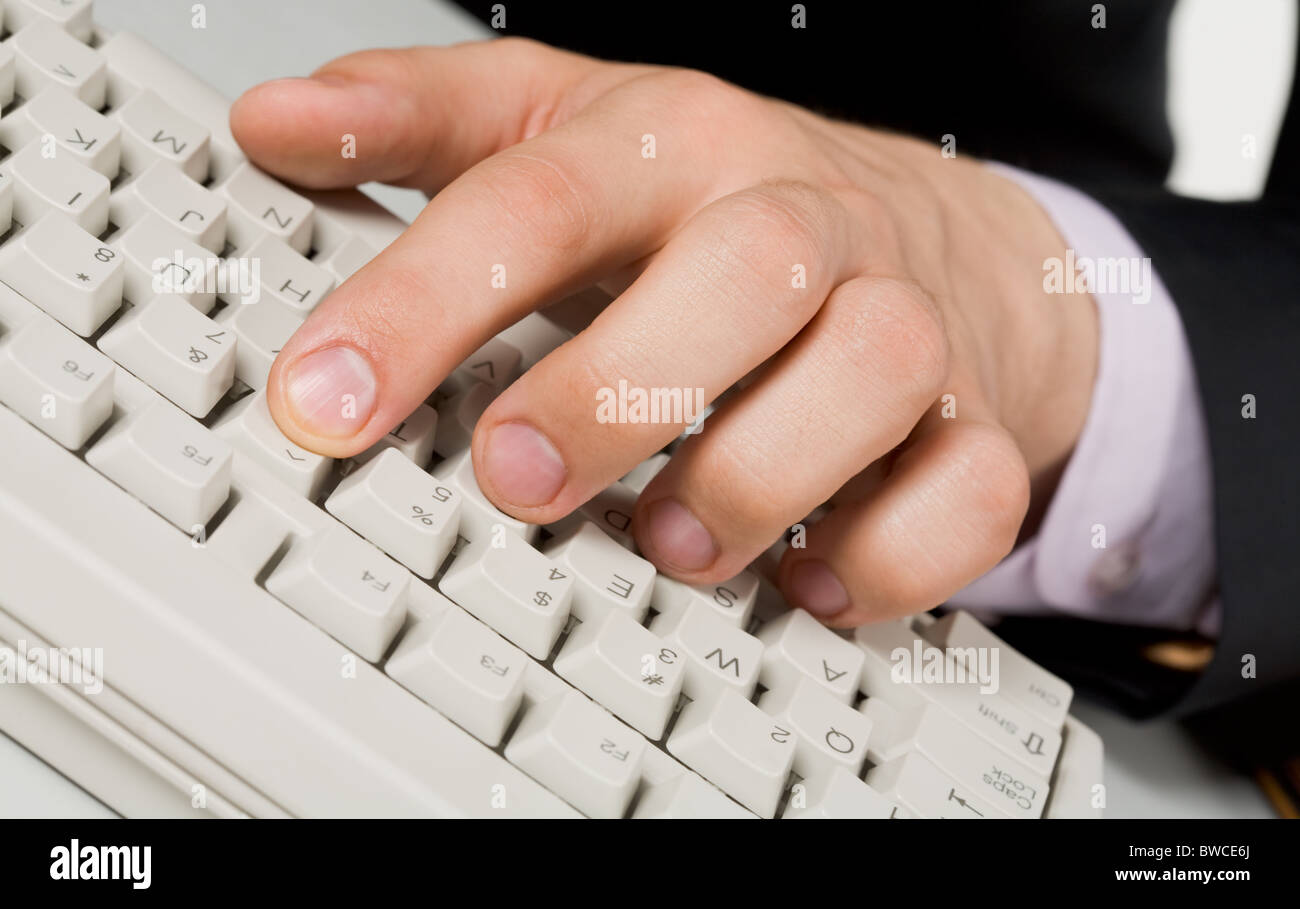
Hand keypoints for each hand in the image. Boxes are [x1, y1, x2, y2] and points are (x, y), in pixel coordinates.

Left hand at [230, 38, 1097, 625]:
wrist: (926, 231)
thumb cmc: (719, 193)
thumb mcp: (566, 127)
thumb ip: (423, 123)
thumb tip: (275, 123)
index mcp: (680, 146)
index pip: (541, 200)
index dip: (423, 302)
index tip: (326, 399)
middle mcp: (799, 224)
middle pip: (741, 272)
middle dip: (619, 389)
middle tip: (516, 479)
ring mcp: (902, 318)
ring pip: (874, 377)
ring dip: (756, 478)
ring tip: (665, 540)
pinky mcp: (969, 419)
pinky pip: (965, 491)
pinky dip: (889, 558)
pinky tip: (803, 581)